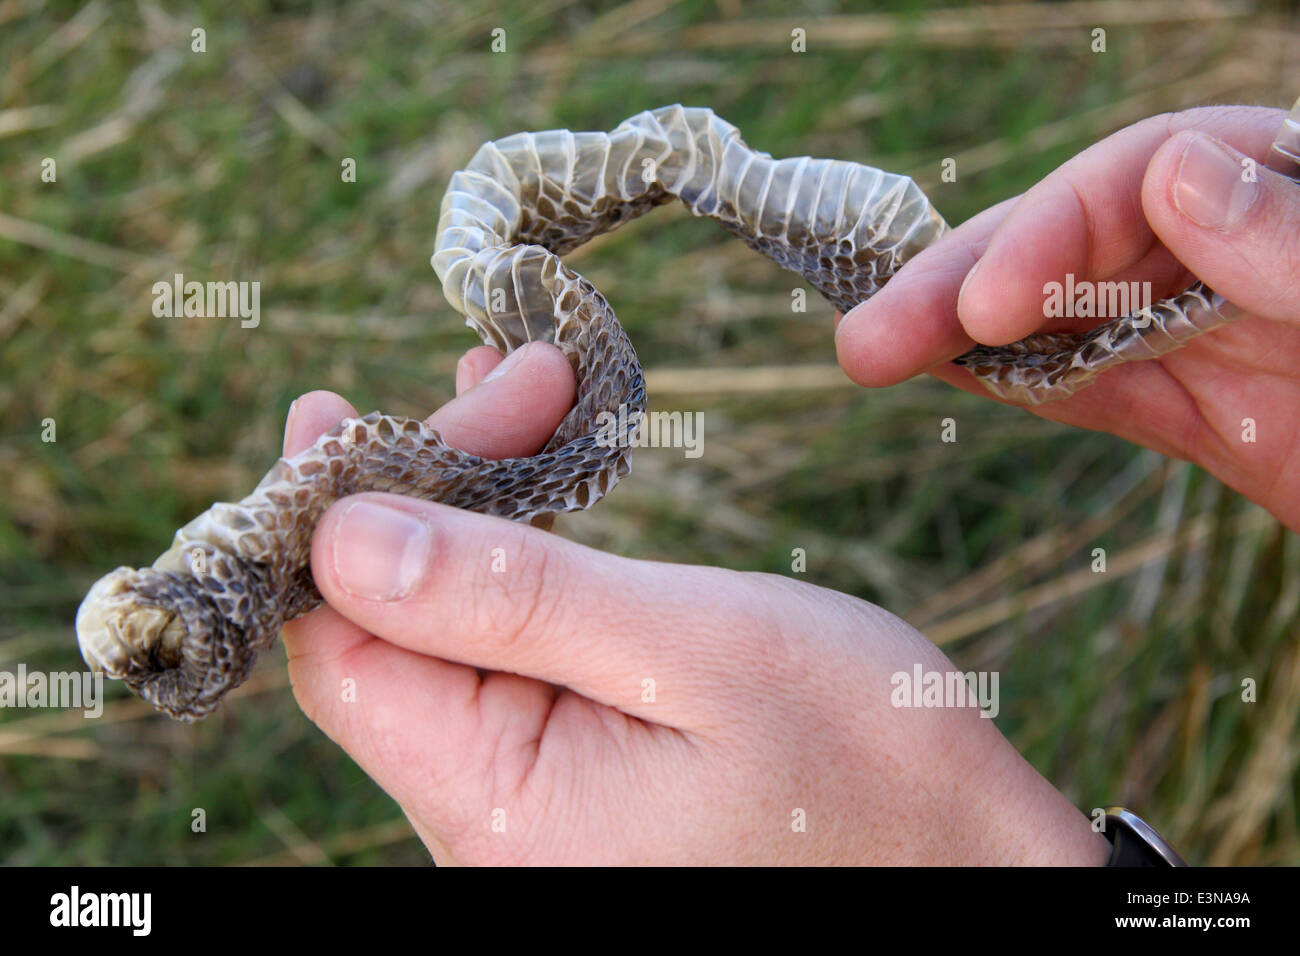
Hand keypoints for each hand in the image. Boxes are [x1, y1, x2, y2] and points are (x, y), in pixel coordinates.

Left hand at [280, 342, 1108, 864]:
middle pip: (391, 631)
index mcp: (501, 806)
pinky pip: (508, 656)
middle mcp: (489, 823)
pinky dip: (519, 556)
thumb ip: (516, 596)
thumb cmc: (869, 762)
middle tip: (518, 376)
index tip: (337, 405)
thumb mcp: (697, 650)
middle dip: (433, 485)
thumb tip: (343, 534)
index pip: (343, 653)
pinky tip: (538, 476)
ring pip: (450, 632)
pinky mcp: (573, 779)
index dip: (327, 521)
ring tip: (528, 395)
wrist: (970, 862)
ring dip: (479, 507)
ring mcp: (530, 806)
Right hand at [835, 105, 1299, 530]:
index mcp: (1277, 183)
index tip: (988, 305)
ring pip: (1057, 315)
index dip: (1045, 232)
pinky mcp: (1195, 405)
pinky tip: (942, 373)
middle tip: (865, 341)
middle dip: (962, 286)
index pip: (1135, 175)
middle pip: (1066, 244)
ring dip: (960, 333)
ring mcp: (1201, 324)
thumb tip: (1174, 169)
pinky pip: (1086, 382)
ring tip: (868, 352)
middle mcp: (1220, 245)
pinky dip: (1013, 381)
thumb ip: (1287, 239)